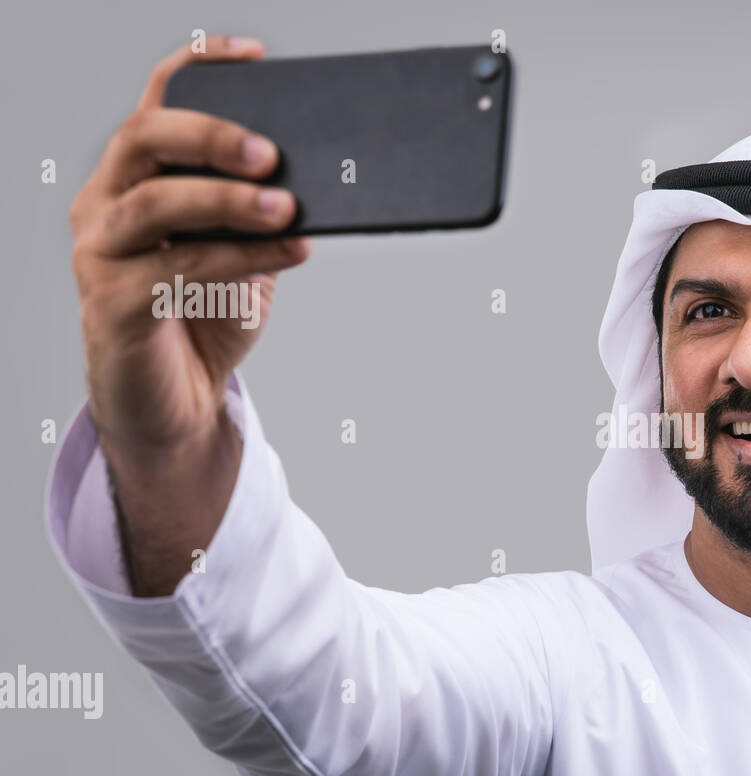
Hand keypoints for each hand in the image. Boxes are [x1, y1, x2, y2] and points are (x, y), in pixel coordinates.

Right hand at [69, 34, 310, 462]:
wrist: (177, 404)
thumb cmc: (207, 321)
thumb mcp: (244, 258)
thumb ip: (260, 217)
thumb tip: (310, 180)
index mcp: (133, 181)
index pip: (154, 105)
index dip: (196, 69)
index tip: (253, 55)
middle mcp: (104, 207)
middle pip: (143, 141)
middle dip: (209, 137)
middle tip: (271, 152)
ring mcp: (100, 255)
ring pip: (155, 205)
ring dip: (228, 202)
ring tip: (287, 206)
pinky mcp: (112, 307)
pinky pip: (176, 271)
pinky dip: (239, 259)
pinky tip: (288, 253)